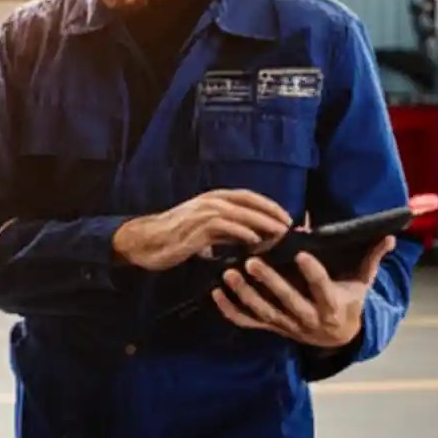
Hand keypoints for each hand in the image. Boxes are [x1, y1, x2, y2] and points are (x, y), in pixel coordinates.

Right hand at [113, 190, 292, 271]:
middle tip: (290, 225)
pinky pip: (225, 226)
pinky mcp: (197, 227)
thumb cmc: (175, 237)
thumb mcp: (206, 232)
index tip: (286, 216)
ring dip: (262, 222)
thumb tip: (252, 238)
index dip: (269, 205)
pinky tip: (255, 240)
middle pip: (248, 202)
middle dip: (271, 213)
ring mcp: (203, 212)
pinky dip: (242, 231)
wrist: (147, 241)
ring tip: (280, 233)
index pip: (247, 196)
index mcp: (213, 198)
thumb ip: (227, 232)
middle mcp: (210, 201)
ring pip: (240, 212)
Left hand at [211, 235, 396, 348]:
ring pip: (264, 312)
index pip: (323, 288)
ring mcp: (288, 325)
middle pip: (288, 301)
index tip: (302, 253)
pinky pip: (249, 322)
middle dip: (270, 282)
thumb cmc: (348, 301)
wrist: (337, 337)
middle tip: (252, 262)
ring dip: (244, 294)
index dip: (313, 273)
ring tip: (228, 274)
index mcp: (332, 305)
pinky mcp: (272, 328)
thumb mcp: (362, 283)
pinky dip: (231, 310)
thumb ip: (370, 259)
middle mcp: (308, 319)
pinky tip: (216, 294)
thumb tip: (388, 237)